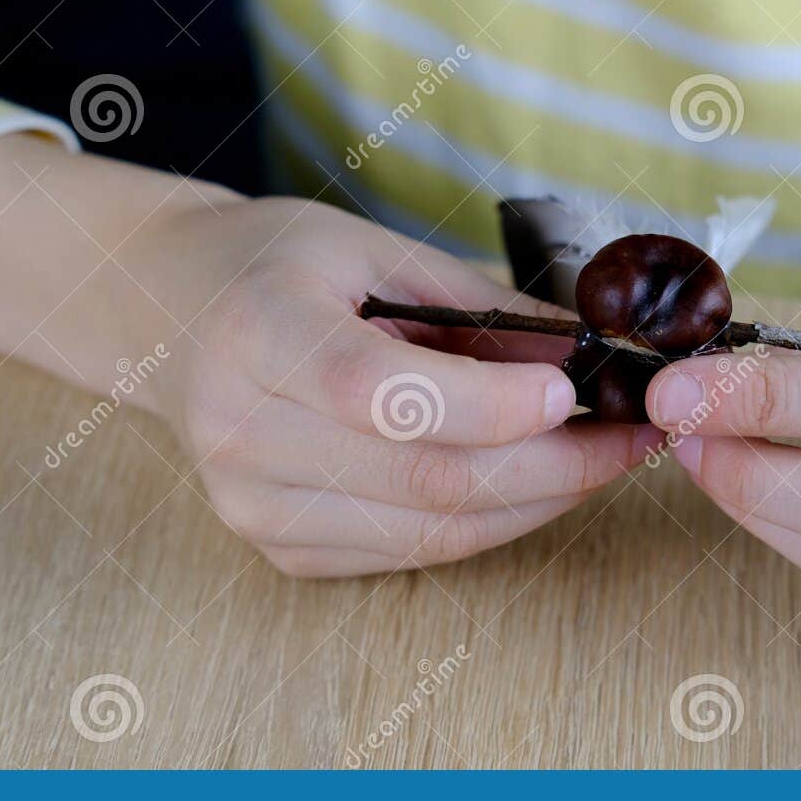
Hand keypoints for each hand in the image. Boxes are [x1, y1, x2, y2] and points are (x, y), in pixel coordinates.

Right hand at [128, 197, 659, 577]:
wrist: (168, 315)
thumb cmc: (277, 265)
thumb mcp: (374, 249)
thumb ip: (480, 305)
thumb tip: (592, 353)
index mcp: (259, 336)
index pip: (383, 393)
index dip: (493, 402)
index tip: (578, 386)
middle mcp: (243, 434)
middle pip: (426, 478)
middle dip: (555, 466)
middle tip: (632, 437)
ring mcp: (254, 506)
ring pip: (432, 531)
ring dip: (537, 502)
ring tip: (603, 460)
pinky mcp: (278, 547)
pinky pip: (409, 552)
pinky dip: (488, 522)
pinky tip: (533, 483)